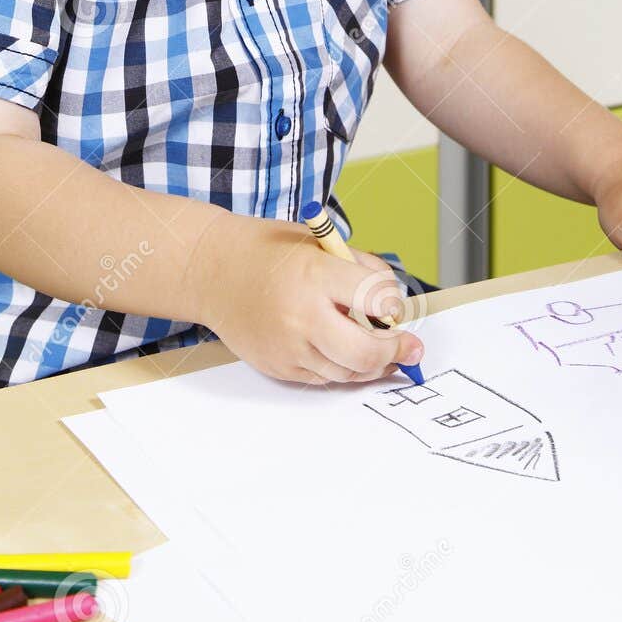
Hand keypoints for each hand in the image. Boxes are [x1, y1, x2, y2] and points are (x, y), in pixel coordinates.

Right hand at [186, 210, 424, 383]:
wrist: (213, 271)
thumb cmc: (271, 252)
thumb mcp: (321, 243)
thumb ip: (361, 270)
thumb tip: (394, 309)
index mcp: (316, 274)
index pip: (377, 300)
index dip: (394, 307)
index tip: (394, 308)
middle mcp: (302, 314)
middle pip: (367, 351)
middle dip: (395, 351)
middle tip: (408, 347)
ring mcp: (288, 346)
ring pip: (349, 372)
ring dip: (372, 364)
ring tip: (381, 351)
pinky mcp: (278, 367)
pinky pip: (324, 377)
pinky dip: (341, 368)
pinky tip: (344, 352)